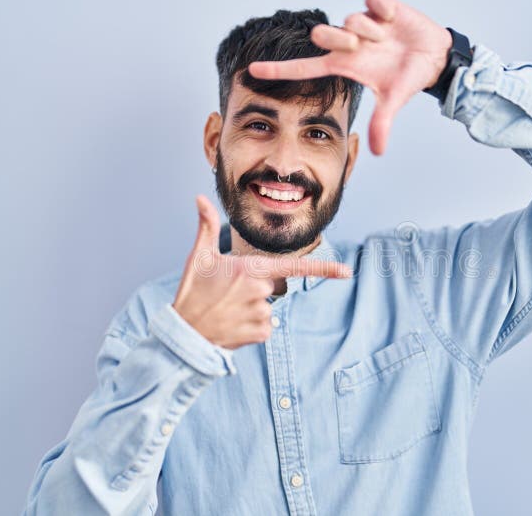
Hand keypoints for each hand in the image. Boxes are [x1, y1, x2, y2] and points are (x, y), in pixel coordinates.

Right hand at [172, 195, 352, 348]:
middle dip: (253, 289)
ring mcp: (261, 313)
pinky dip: (251, 327)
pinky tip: (233, 325)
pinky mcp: (260, 334)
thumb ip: (207, 226)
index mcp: (251, 268)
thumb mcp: (199, 257)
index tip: (347, 271)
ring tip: (227, 310)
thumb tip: (200, 198)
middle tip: (227, 294)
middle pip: (270, 286)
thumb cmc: (192, 292)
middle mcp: (260, 290)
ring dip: (251, 309)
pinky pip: (265, 327)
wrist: (184, 333)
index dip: (324, 269)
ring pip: (267, 307)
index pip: (294, 267)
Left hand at [248, 0, 451, 155]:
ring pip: (350, 19)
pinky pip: (373, 1)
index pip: (304, 67)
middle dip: (338, 38)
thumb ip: (382, 123)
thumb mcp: (393, 100)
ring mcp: (363, 24)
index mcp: (344, 64)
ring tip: (387, 37)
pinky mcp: (381, 7)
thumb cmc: (406, 78)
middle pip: (321, 34)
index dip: (279, 70)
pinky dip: (385, 12)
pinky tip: (394, 21)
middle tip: (360, 46)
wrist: (434, 58)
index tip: (251, 71)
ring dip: (370, 30)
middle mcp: (349, 43)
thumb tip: (378, 153)